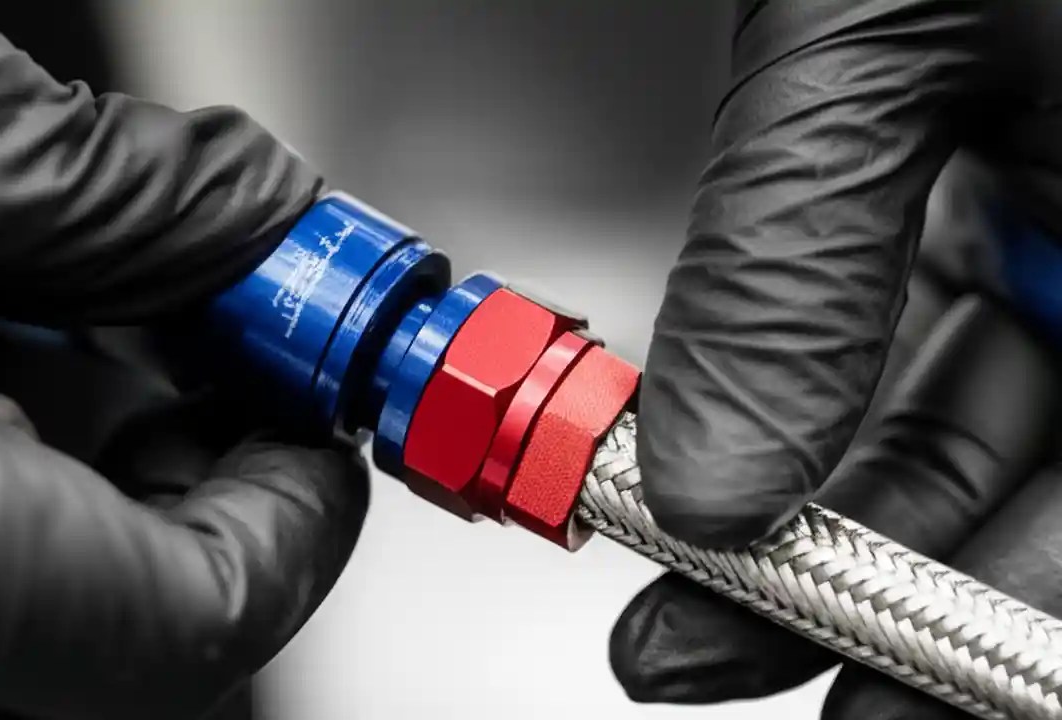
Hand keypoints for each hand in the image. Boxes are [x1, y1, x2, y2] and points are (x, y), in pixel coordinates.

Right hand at [0, 2, 366, 717]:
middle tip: (213, 291)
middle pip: (121, 574)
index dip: (308, 497)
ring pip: (12, 538)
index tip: (329, 388)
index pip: (218, 617)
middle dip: (188, 418)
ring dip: (72, 396)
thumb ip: (123, 191)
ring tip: (57, 261)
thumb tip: (255, 210)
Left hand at [618, 1, 1061, 716]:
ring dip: (821, 501)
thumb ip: (802, 273)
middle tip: (709, 651)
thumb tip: (725, 479)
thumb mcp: (882, 45)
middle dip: (859, 585)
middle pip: (1035, 495)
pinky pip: (927, 330)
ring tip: (683, 578)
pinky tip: (740, 444)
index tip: (835, 705)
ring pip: (973, 423)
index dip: (967, 646)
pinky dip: (831, 393)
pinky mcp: (1006, 179)